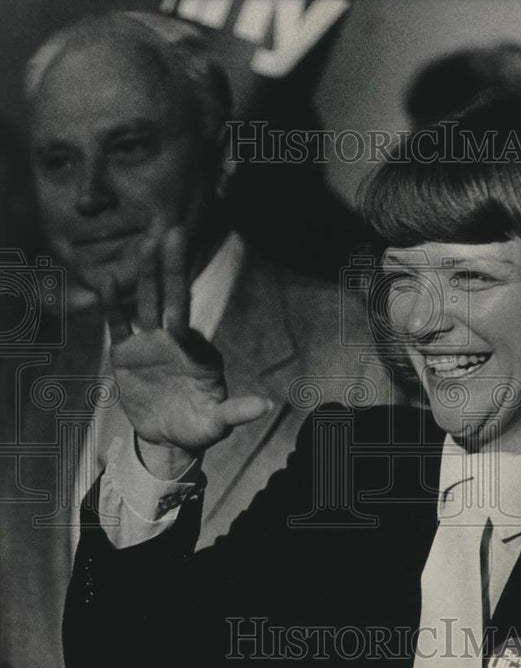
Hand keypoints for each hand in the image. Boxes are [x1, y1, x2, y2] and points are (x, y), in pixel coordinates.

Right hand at [97, 225, 271, 457]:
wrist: (168, 436)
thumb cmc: (199, 426)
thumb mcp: (217, 423)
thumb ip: (236, 411)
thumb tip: (266, 406)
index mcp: (198, 354)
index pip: (190, 328)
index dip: (184, 311)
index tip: (182, 294)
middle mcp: (174, 341)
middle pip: (171, 299)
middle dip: (172, 268)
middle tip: (172, 231)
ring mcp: (149, 343)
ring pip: (146, 303)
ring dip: (145, 275)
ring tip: (145, 244)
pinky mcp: (125, 353)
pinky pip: (118, 323)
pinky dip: (112, 304)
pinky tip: (107, 280)